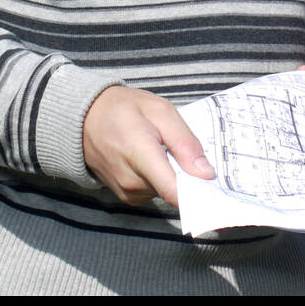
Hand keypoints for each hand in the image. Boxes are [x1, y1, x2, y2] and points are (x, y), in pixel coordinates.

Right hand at [82, 85, 214, 206]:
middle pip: (176, 191)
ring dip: (173, 174)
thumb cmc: (124, 109)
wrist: (84, 118)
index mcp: (141, 155)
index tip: (220, 193)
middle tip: (186, 151)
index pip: (174, 191)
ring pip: (166, 191)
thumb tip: (206, 174)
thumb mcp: (160, 111)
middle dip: (188, 175)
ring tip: (163, 149)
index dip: (201, 196)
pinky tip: (154, 158)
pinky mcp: (125, 196)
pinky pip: (154, 192)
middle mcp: (131, 181)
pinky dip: (161, 178)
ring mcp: (126, 192)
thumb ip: (185, 143)